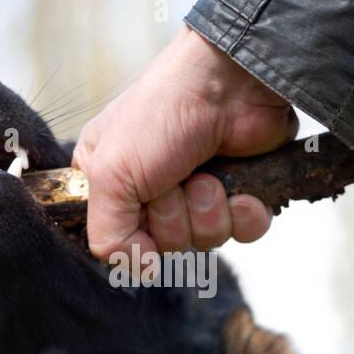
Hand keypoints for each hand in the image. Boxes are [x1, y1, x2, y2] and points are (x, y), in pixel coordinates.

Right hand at [72, 26, 297, 260]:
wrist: (229, 81)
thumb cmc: (161, 113)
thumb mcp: (112, 173)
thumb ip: (109, 234)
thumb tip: (139, 272)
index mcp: (110, 180)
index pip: (115, 239)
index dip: (131, 236)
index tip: (137, 209)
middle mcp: (151, 189)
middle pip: (162, 245)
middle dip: (174, 216)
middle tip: (176, 177)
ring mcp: (197, 190)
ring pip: (204, 242)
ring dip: (208, 210)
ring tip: (207, 174)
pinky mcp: (238, 189)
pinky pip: (243, 234)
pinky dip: (244, 214)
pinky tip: (240, 189)